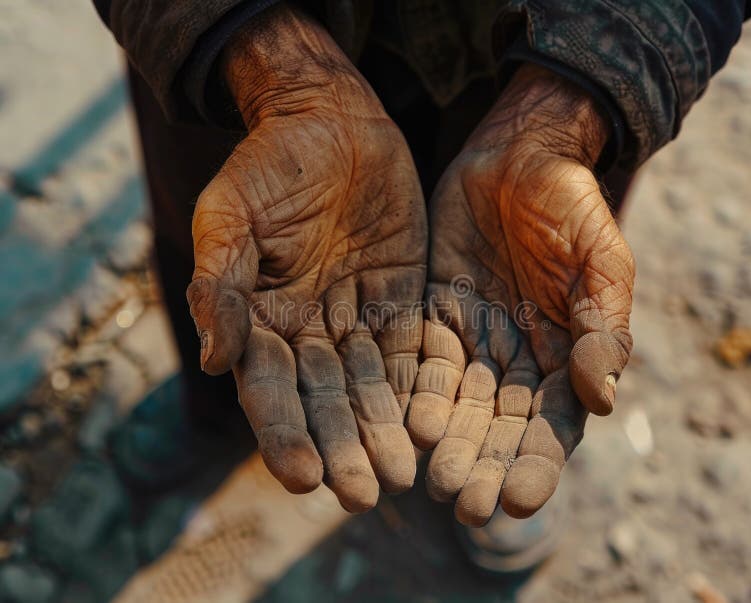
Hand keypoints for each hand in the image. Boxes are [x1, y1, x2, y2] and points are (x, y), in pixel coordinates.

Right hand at [186, 6, 425, 511]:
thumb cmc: (269, 162)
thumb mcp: (231, 213)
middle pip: (324, 401)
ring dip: (383, 433)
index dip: (284, 433)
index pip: (269, 389)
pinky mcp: (401, 300)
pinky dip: (420, 390)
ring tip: (403, 477)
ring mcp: (357, 318)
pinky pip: (413, 352)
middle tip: (364, 495)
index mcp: (259, 317)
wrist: (330, 119)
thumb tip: (211, 360)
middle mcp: (308, 329)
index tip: (302, 478)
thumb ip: (220, 283)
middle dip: (342, 448)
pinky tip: (433, 426)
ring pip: (371, 388)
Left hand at [407, 64, 633, 524]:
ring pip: (457, 403)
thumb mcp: (600, 261)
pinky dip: (412, 393)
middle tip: (463, 506)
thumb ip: (602, 327)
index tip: (515, 502)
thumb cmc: (572, 205)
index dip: (536, 464)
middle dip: (483, 465)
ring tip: (428, 481)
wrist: (521, 154)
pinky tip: (401, 423)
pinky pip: (420, 361)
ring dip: (444, 443)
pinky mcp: (433, 314)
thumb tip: (602, 398)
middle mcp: (516, 358)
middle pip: (499, 426)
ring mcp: (473, 339)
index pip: (552, 425)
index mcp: (565, 354)